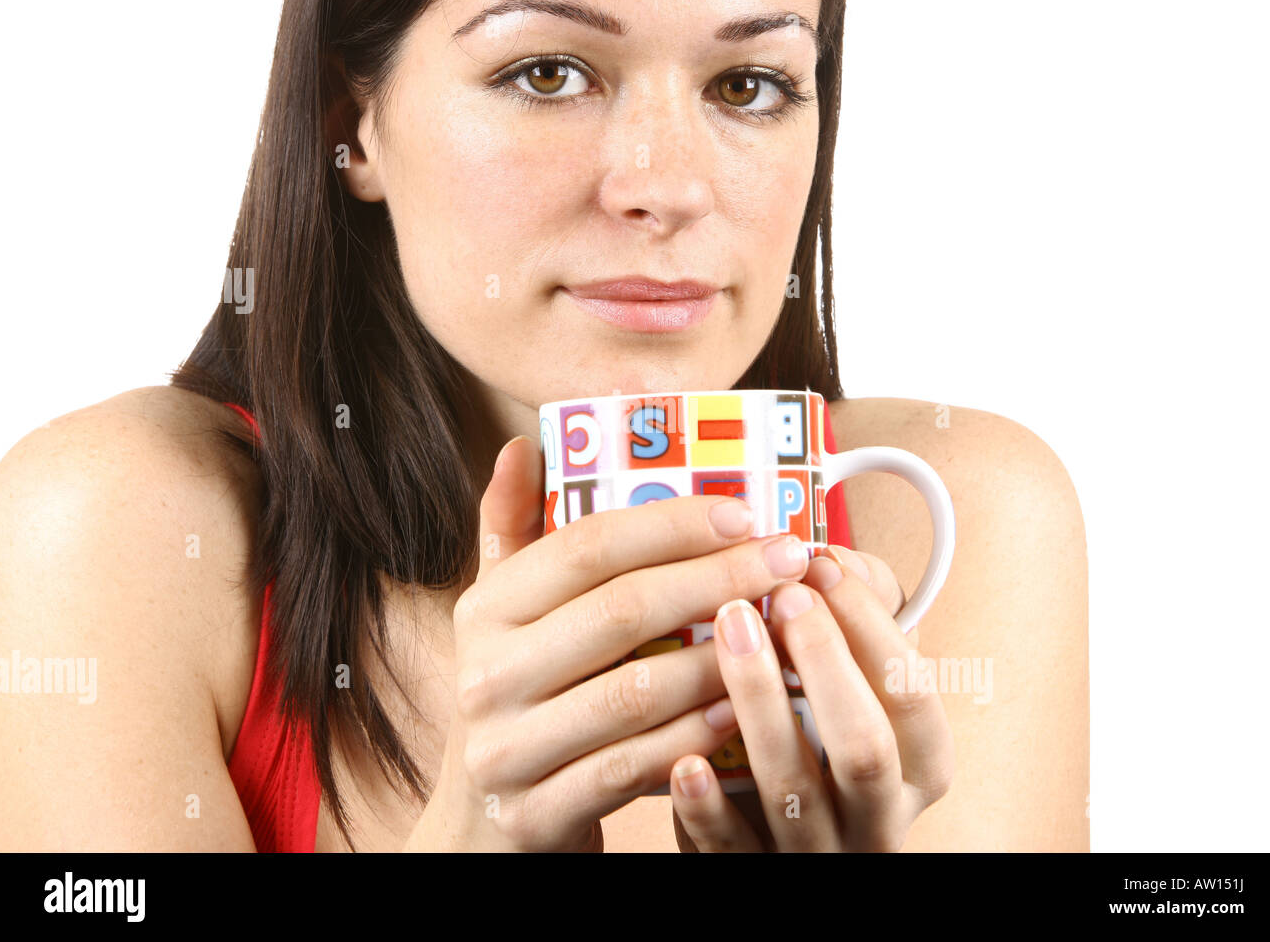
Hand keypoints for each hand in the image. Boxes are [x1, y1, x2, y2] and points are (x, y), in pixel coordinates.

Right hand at [410, 435, 813, 850]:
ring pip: (634, 692)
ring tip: (780, 633)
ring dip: (720, 661)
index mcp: (486, 610)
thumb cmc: (520, 697)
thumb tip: (522, 446)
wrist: (482, 823)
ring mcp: (507, 748)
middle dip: (717, 579)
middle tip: (787, 560)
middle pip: (620, 610)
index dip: (671, 524)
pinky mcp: (536, 811)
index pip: (586, 546)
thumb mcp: (502, 614)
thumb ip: (512, 530)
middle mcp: (485, 674)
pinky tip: (741, 709)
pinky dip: (693, 736)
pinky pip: (632, 767)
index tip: (746, 512)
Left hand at [669, 546, 953, 851]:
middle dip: (823, 661)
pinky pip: (732, 844)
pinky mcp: (754, 866)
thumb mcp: (857, 679)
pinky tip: (685, 757)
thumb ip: (857, 619)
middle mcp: (877, 815)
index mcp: (918, 765)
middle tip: (781, 595)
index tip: (823, 567)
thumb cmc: (822, 730)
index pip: (913, 694)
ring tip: (728, 631)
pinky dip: (707, 804)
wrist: (785, 829)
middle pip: (864, 747)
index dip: (871, 625)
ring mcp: (816, 847)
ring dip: (758, 702)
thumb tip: (829, 563)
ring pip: (792, 789)